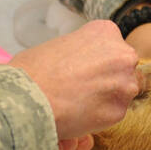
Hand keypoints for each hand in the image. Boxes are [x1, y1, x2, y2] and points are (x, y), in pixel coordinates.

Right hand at [8, 19, 143, 140]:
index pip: (113, 48)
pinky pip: (113, 114)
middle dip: (109, 79)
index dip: (98, 61)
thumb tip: (83, 64)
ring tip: (80, 104)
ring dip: (108, 98)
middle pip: (124, 69)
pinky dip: (100, 117)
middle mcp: (122, 55)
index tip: (84, 70)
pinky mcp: (119, 111)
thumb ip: (81, 50)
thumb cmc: (32, 70)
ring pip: (123, 92)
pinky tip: (80, 115)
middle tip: (84, 89)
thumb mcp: (60, 44)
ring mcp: (124, 83)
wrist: (26, 98)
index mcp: (106, 32)